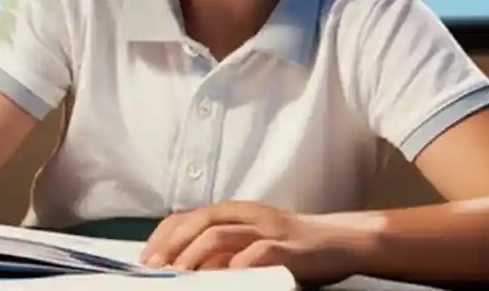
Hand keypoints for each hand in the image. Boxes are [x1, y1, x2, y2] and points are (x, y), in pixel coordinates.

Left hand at [140, 201, 363, 283]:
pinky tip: (224, 277)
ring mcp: (268, 230)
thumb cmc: (292, 245)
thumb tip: (183, 263)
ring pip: (221, 234)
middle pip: (201, 222)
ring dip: (195, 255)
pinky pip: (258, 254)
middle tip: (156, 268)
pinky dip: (237, 264)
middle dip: (173, 245)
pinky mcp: (288, 249)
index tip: (146, 257)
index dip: (164, 235)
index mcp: (235, 211)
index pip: (188, 216)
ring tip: (180, 273)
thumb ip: (223, 245)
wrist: (342, 241)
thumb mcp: (252, 238)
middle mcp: (248, 215)